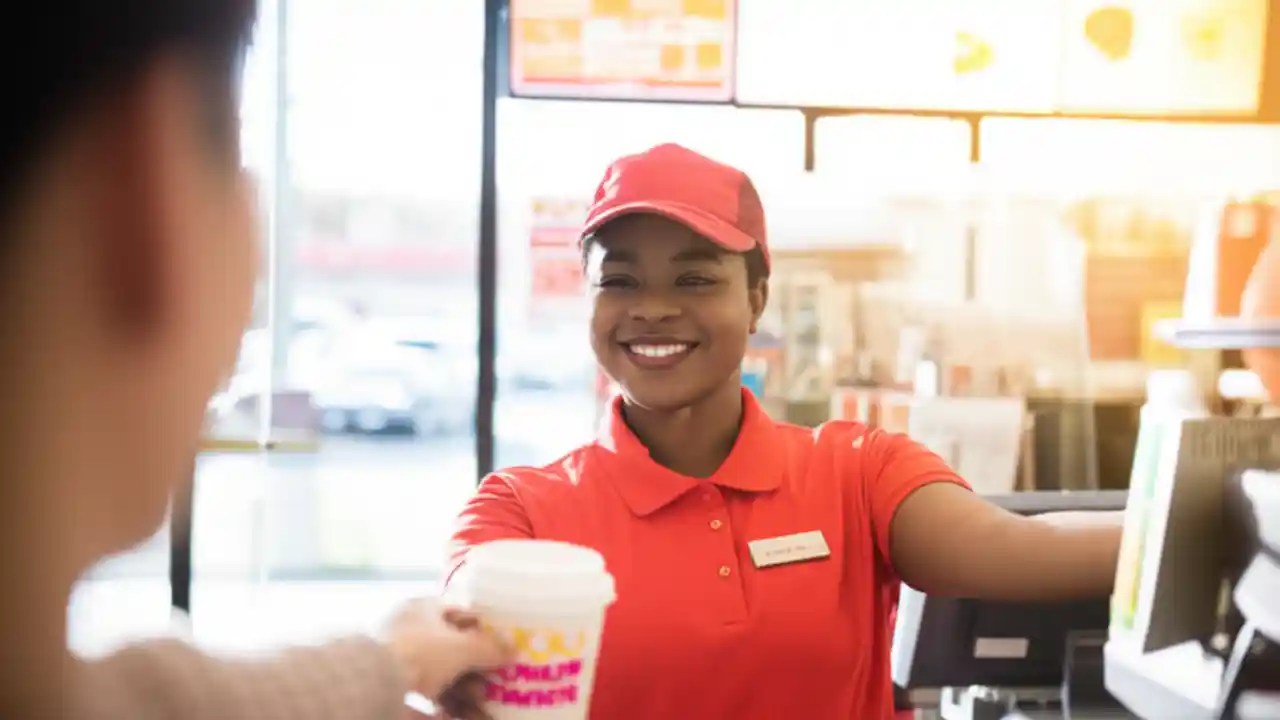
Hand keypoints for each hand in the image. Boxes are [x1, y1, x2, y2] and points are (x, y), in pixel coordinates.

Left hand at [384, 599, 509, 718]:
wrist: (370, 685)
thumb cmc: (420, 653)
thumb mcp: (463, 648)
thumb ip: (490, 648)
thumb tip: (514, 648)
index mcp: (422, 610)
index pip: (458, 613)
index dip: (482, 630)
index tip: (501, 648)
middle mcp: (409, 633)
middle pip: (451, 652)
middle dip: (475, 673)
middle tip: (495, 688)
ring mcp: (397, 664)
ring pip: (439, 681)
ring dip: (464, 697)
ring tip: (482, 713)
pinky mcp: (390, 693)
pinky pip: (423, 703)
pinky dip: (443, 712)